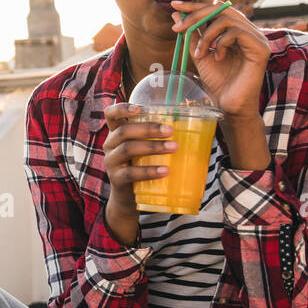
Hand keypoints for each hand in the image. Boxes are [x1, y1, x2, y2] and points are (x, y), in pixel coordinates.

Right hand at [101, 102, 175, 243]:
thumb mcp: (144, 150)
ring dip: (153, 147)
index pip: (111, 114)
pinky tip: (165, 170)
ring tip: (174, 148)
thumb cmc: (142, 166)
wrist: (130, 198)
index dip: (122, 108)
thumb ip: (157, 138)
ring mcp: (111, 163)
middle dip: (148, 128)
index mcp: (116, 133)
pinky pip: (131, 173)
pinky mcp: (116, 180)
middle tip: (170, 130)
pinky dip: (150, 171)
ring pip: (128, 149)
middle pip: (124, 131)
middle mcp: (110, 145)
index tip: (139, 108)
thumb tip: (196, 126)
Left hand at [170, 0, 270, 119]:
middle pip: (222, 8)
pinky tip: (217, 58)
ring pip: (228, 18)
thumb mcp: (199, 53)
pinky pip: (237, 32)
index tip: (174, 4)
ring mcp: (257, 38)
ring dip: (207, 35)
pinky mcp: (261, 48)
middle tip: (178, 28)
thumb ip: (191, 33)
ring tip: (199, 55)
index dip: (195, 5)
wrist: (228, 105)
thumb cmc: (217, 82)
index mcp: (235, 30)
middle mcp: (248, 31)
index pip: (216, 9)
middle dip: (196, 15)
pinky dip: (221, 43)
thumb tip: (175, 12)